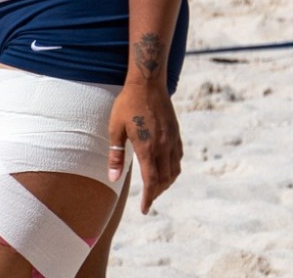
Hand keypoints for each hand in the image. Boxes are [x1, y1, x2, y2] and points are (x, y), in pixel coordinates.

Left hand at [109, 83, 180, 213]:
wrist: (148, 83)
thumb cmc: (127, 104)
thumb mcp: (115, 129)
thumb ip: (115, 156)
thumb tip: (113, 179)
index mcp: (147, 148)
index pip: (151, 182)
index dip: (149, 198)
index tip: (145, 209)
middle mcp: (163, 147)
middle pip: (165, 179)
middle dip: (157, 192)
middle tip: (148, 199)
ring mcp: (172, 140)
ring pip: (175, 170)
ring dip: (167, 182)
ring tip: (156, 187)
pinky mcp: (176, 133)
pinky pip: (178, 157)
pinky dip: (173, 168)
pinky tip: (165, 168)